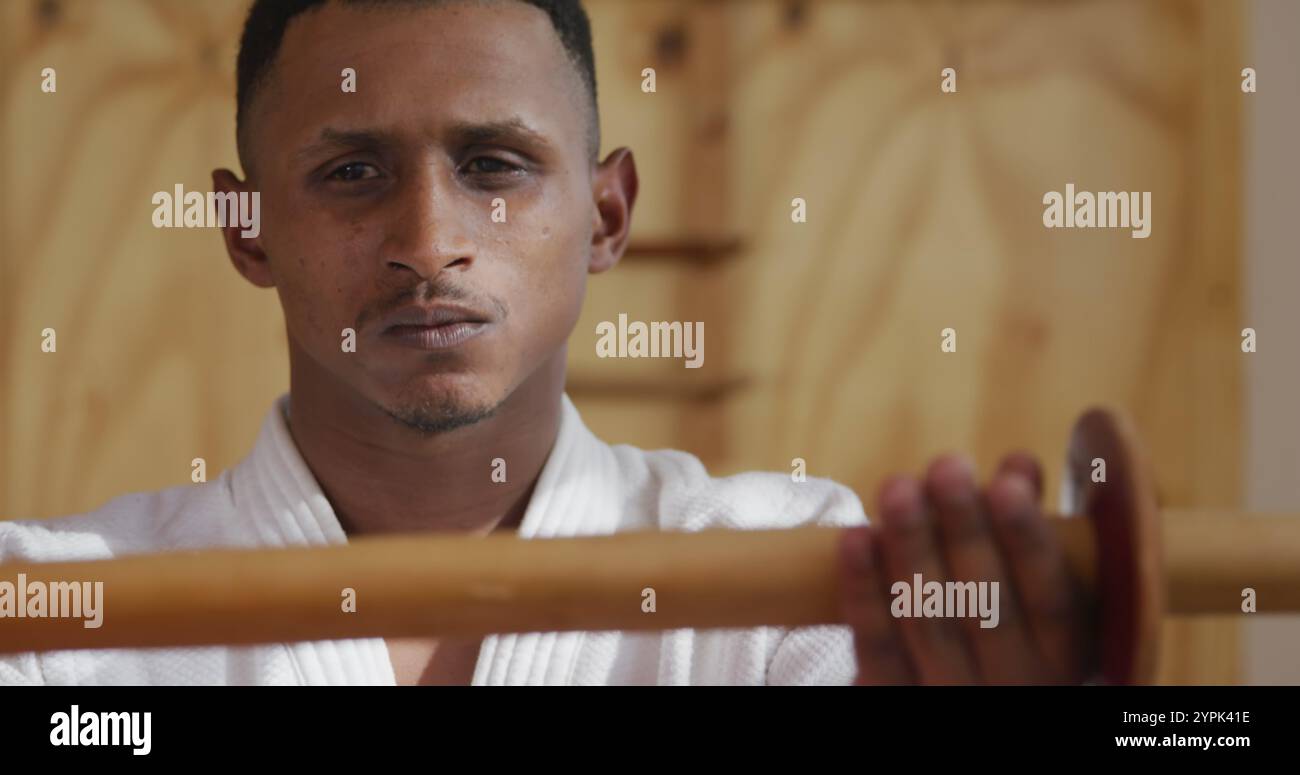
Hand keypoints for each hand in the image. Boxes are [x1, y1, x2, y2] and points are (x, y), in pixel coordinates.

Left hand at [838, 452, 1096, 683]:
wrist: (965, 692)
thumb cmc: (1007, 627)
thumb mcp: (1035, 593)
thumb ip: (1027, 529)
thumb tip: (1019, 465)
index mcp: (1063, 656)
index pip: (1050, 599)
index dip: (1027, 540)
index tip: (1006, 484)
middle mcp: (1012, 682)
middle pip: (984, 605)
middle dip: (964, 530)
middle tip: (947, 467)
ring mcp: (950, 694)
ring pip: (928, 620)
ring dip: (911, 546)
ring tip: (899, 486)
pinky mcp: (894, 697)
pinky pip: (876, 646)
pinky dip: (864, 589)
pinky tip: (855, 537)